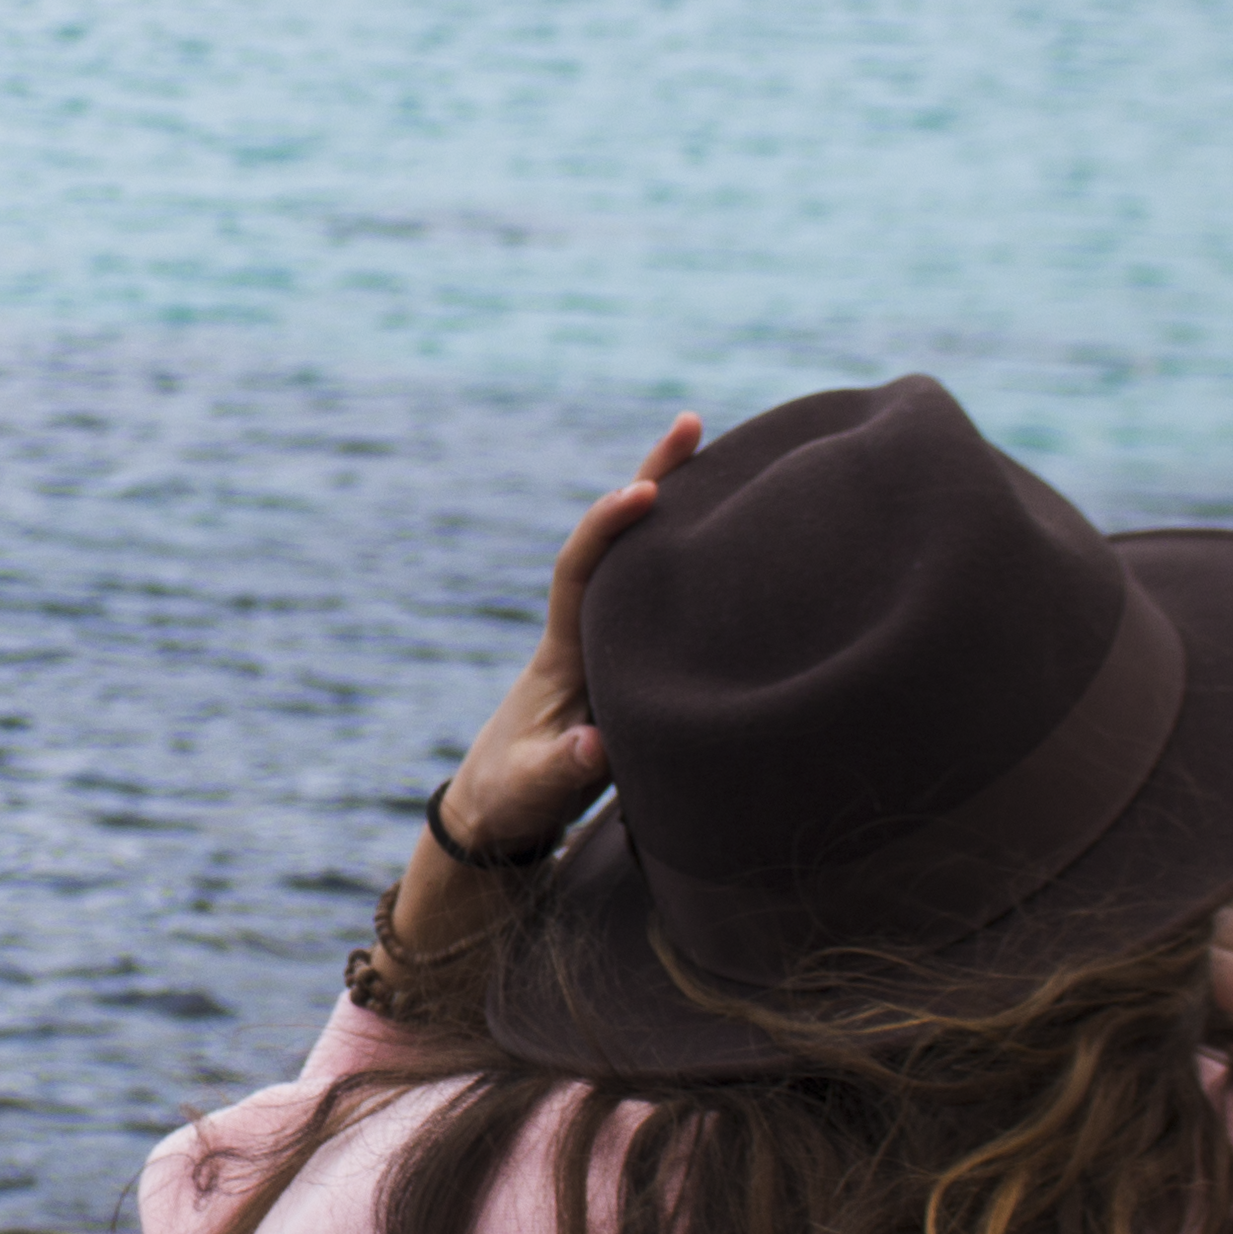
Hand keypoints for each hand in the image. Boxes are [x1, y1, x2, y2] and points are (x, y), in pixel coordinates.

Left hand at [388, 416, 699, 951]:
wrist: (498, 812)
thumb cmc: (510, 798)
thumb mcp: (532, 791)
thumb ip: (563, 770)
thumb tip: (596, 744)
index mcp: (562, 653)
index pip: (581, 571)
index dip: (605, 527)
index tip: (641, 491)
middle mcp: (584, 633)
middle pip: (619, 542)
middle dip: (653, 481)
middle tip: (691, 421)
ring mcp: (607, 645)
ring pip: (644, 564)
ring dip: (680, 511)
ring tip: (727, 453)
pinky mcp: (627, 664)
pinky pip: (664, 598)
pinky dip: (694, 561)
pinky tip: (735, 534)